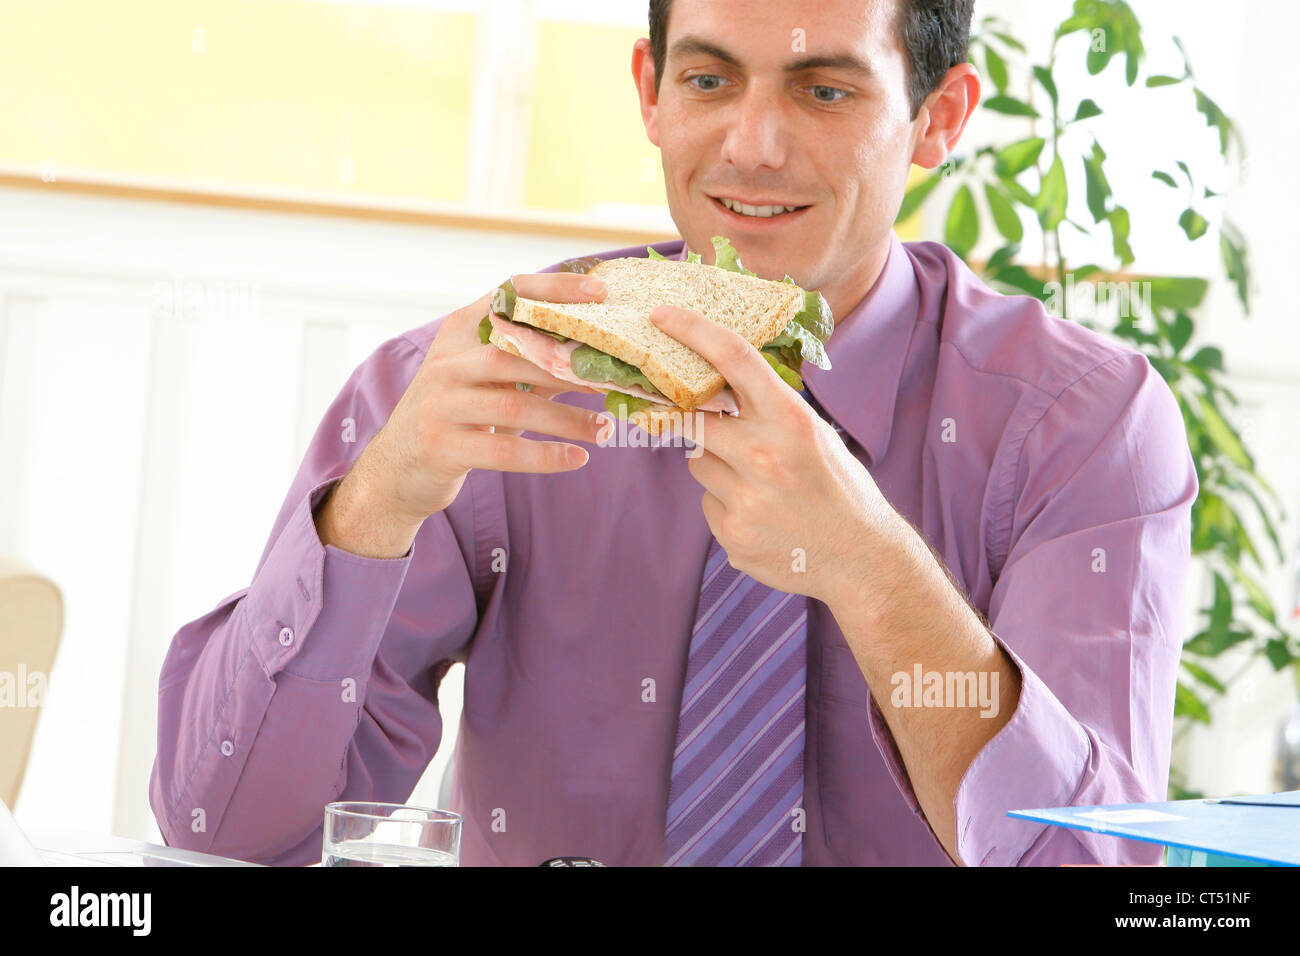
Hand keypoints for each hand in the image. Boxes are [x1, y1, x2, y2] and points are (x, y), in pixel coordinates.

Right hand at [317, 274, 610, 556]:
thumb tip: (597, 354)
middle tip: (615, 379)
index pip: (507, 295)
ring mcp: (439, 404)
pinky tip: (578, 459)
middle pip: (516, 353)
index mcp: (459, 332)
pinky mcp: (441, 446)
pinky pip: (504, 449)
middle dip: (570, 366)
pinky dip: (546, 456)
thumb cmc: (459, 414)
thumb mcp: (483, 377)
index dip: (553, 289)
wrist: (398, 467)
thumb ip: (526, 359)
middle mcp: (446, 362)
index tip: (600, 290)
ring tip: (606, 428)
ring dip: (568, 418)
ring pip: (515, 403)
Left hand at [650, 305, 899, 606]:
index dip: (692, 330)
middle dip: (697, 420)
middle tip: (712, 427)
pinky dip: (726, 505)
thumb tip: (715, 381)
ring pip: (696, 463)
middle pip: (694, 419)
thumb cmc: (838, 487)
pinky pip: (707, 504)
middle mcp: (764, 456)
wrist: (861, 559)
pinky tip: (762, 516)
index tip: (662, 317)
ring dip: (716, 467)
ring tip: (760, 485)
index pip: (733, 358)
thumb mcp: (815, 433)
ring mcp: (746, 499)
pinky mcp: (733, 535)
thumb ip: (769, 409)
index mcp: (791, 419)